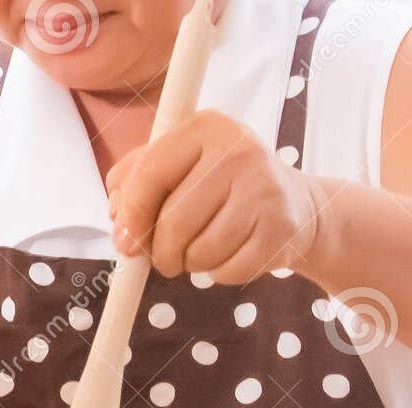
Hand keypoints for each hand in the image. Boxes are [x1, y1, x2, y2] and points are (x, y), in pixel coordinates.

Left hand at [107, 110, 326, 282]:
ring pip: (199, 252)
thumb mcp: (172, 166)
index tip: (126, 240)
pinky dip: (216, 274)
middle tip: (164, 256)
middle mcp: (239, 150)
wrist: (292, 201)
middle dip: (159, 252)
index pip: (150, 174)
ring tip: (198, 248)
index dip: (131, 215)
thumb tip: (121, 226)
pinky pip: (226, 271)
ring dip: (188, 263)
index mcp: (204, 127)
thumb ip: (132, 184)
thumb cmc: (215, 185)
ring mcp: (265, 188)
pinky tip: (228, 253)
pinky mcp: (281, 228)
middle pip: (174, 222)